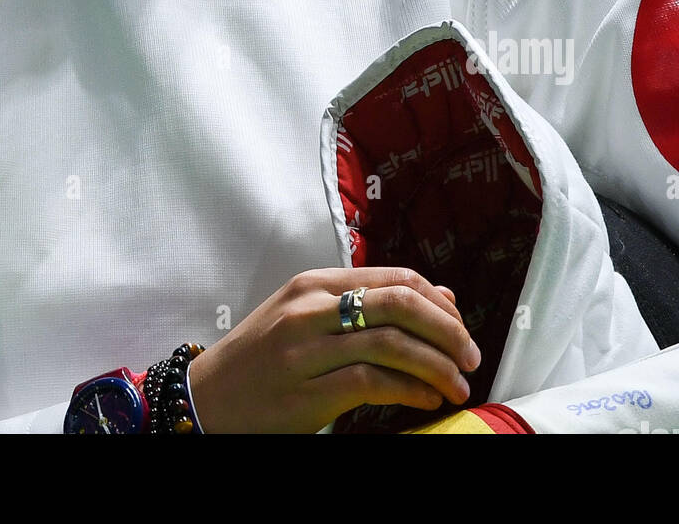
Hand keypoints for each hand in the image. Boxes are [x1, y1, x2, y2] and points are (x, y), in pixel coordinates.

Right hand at [186, 267, 480, 433]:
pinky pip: (372, 383)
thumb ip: (366, 303)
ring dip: (436, 366)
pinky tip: (427, 400)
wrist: (207, 397)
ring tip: (458, 385)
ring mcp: (306, 350)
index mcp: (315, 283)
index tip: (461, 327)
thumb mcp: (307, 317)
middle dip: (447, 330)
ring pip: (391, 343)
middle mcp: (311, 308)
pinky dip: (410, 391)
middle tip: (472, 355)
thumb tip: (439, 295)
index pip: (394, 278)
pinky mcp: (306, 393)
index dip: (438, 302)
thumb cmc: (262, 357)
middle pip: (399, 303)